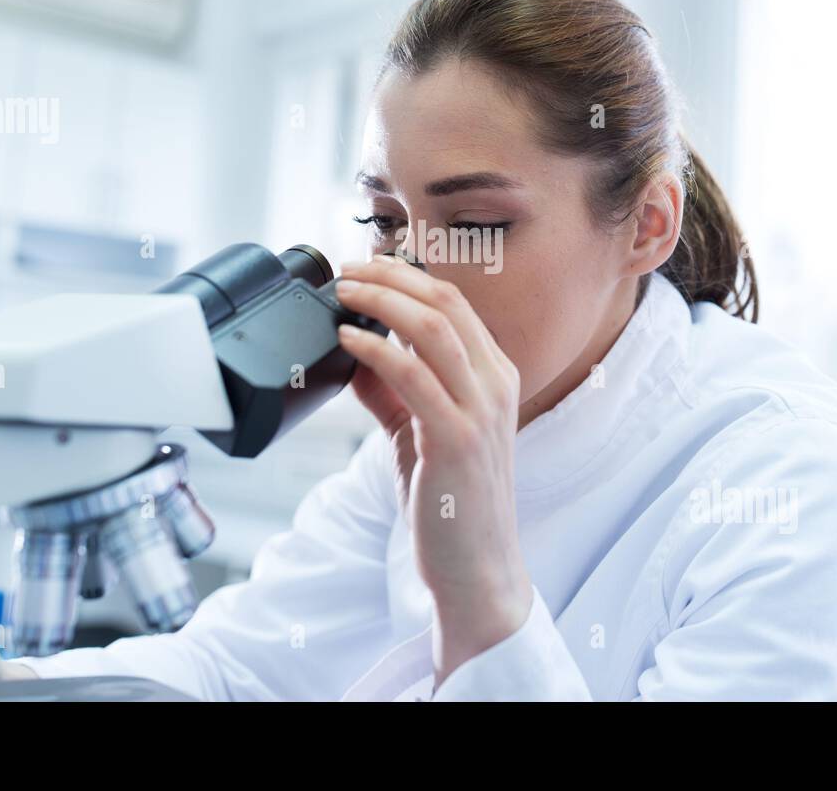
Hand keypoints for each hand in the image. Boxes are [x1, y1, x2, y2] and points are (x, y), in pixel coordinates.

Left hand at [334, 256, 532, 683]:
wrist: (478, 570)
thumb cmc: (452, 504)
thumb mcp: (420, 434)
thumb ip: (393, 393)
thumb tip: (356, 355)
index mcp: (494, 377)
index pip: (453, 303)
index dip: (405, 276)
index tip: (364, 266)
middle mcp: (495, 385)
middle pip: (444, 301)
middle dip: (389, 276)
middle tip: (345, 270)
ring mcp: (480, 410)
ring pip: (432, 326)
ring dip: (380, 300)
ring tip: (342, 293)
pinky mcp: (456, 438)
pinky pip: (412, 375)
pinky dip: (375, 348)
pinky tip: (348, 340)